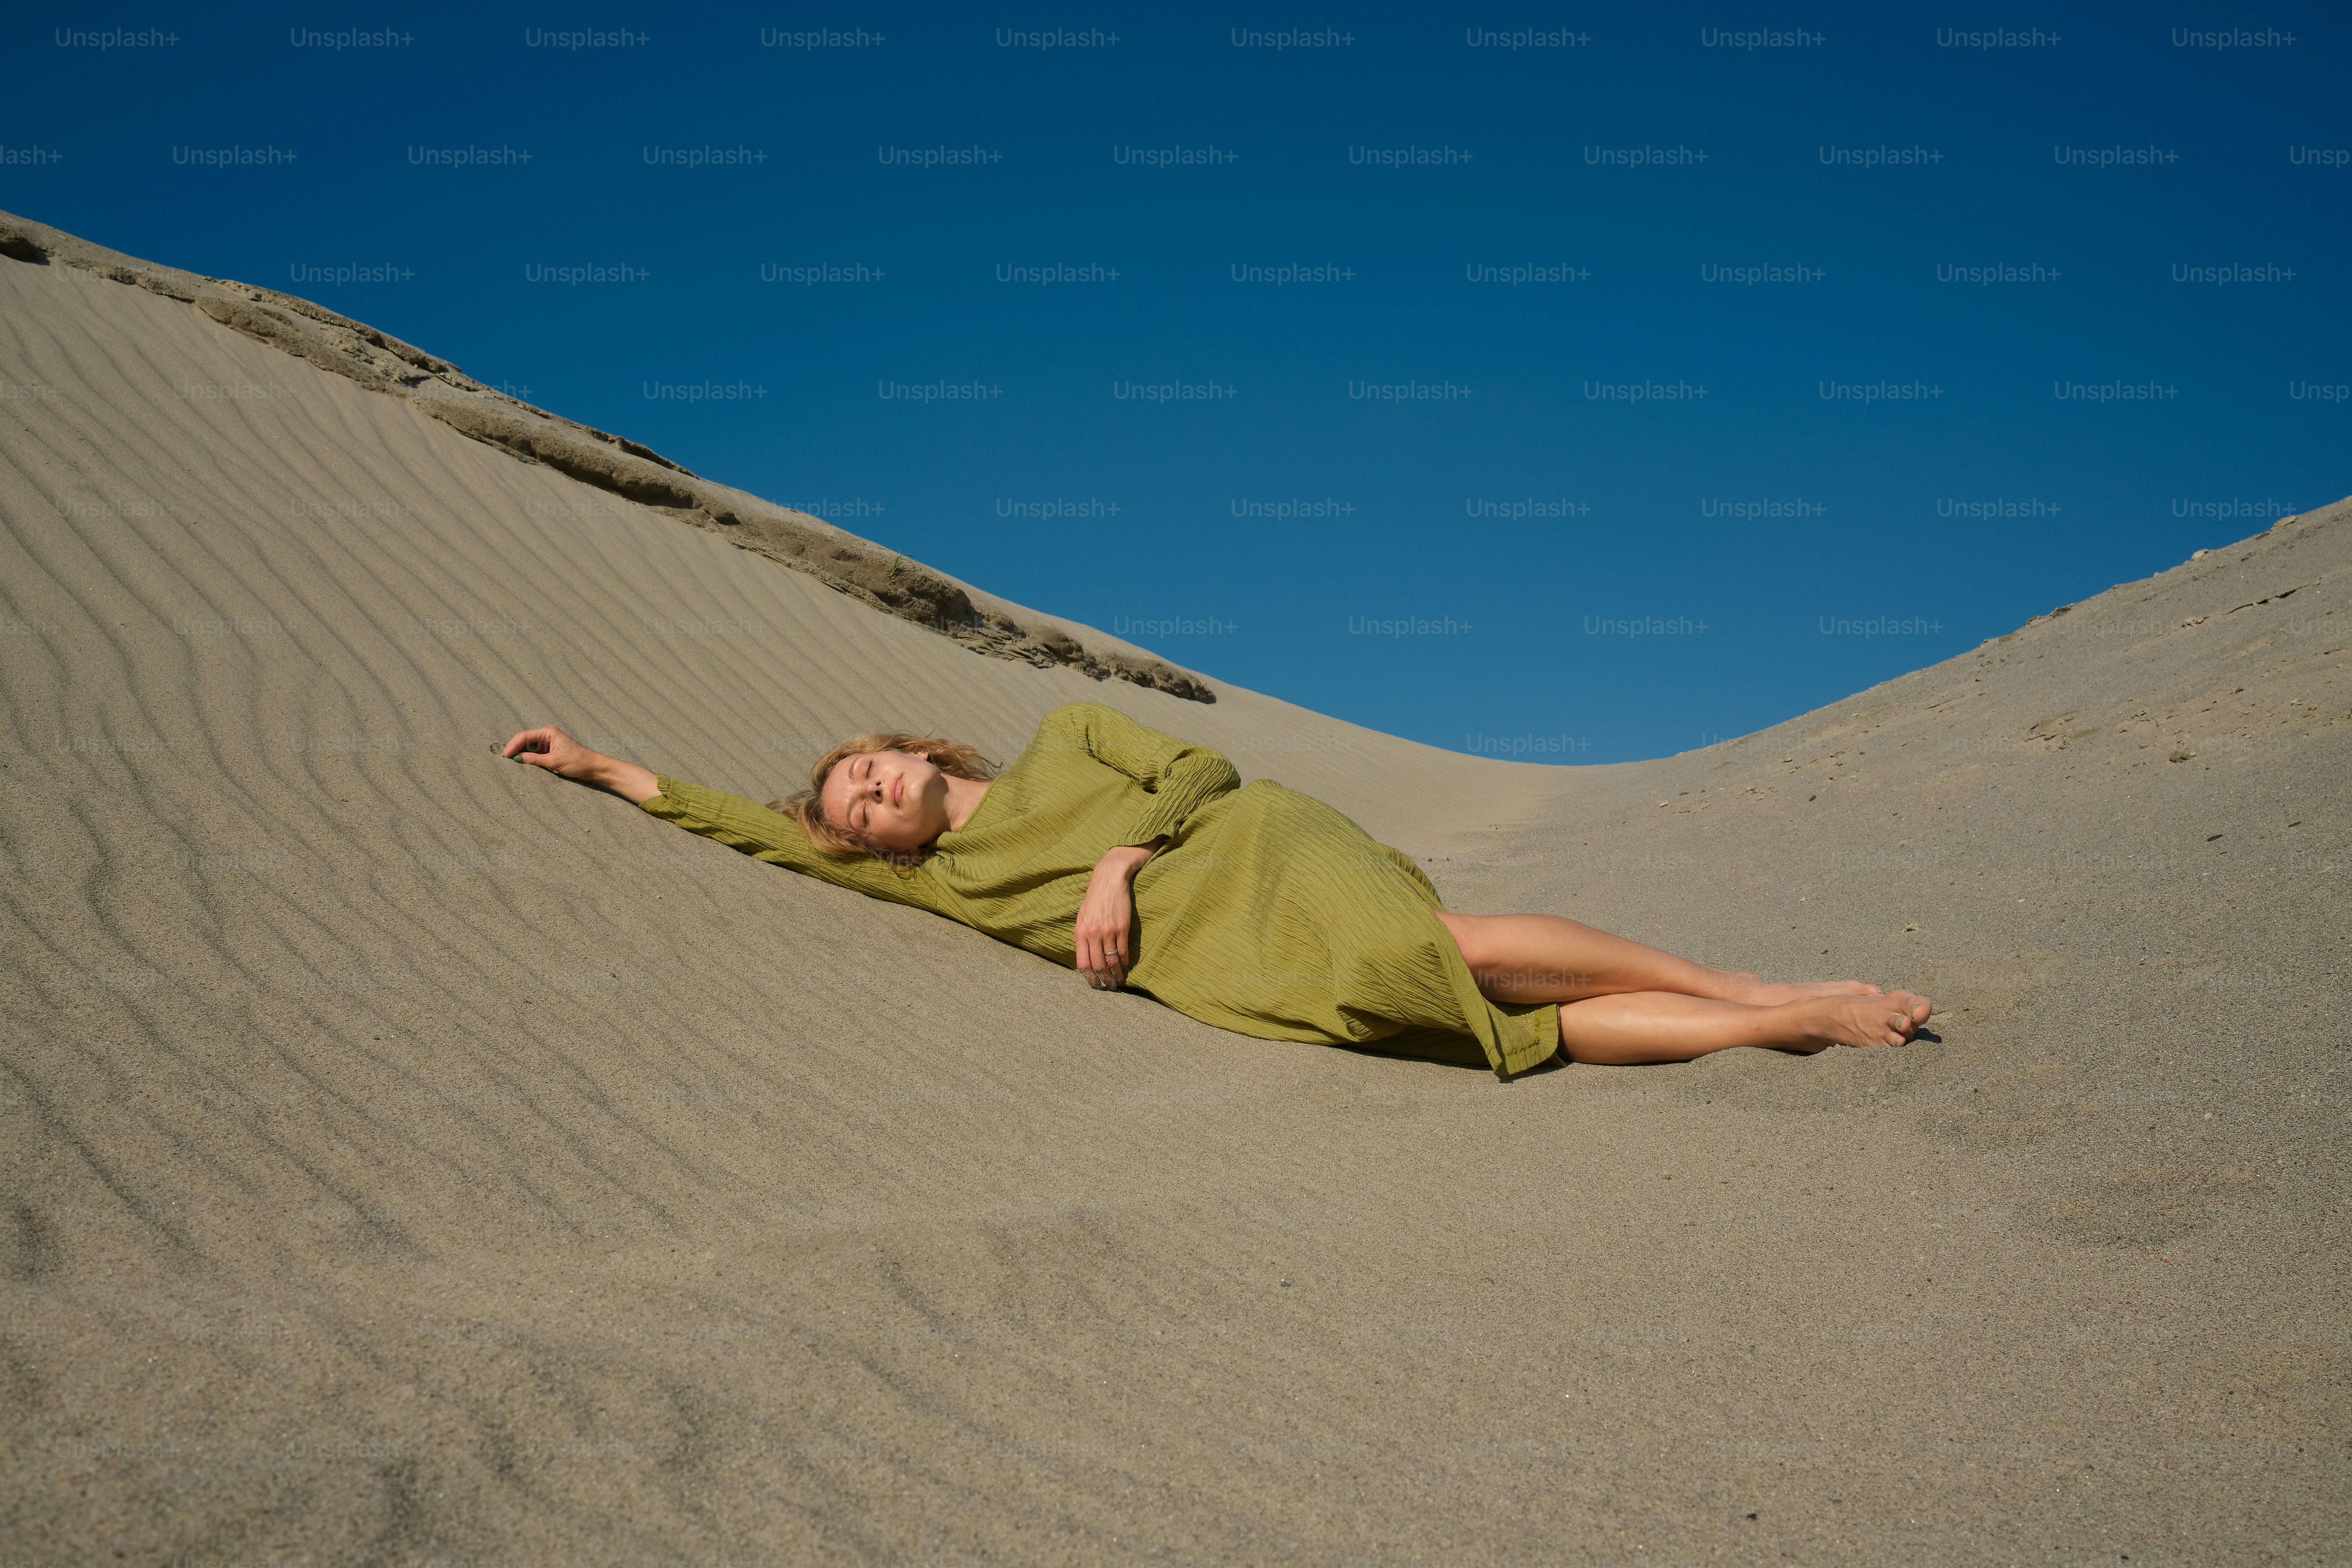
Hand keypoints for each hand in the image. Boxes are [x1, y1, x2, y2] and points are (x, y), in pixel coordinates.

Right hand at [501, 725, 659, 803]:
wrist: (594, 768)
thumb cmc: (578, 761)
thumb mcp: (554, 761)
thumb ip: (534, 760)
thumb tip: (517, 759)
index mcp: (549, 732)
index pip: (524, 736)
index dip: (513, 745)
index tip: (505, 756)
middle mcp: (548, 735)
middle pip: (525, 740)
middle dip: (514, 749)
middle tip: (504, 760)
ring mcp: (550, 744)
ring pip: (529, 748)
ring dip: (521, 754)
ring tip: (510, 763)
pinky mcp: (552, 753)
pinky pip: (536, 754)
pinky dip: (528, 759)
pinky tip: (522, 764)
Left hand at [1075, 843, 1158, 989]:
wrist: (1109, 879)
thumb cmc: (1094, 898)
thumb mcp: (1082, 917)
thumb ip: (1083, 937)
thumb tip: (1085, 957)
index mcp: (1080, 932)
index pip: (1082, 963)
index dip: (1089, 977)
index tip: (1094, 984)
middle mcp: (1093, 934)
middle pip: (1098, 965)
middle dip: (1103, 979)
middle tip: (1108, 986)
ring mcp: (1108, 931)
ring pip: (1111, 960)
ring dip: (1116, 973)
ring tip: (1119, 980)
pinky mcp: (1122, 927)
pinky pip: (1123, 950)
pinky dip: (1124, 961)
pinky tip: (1125, 965)